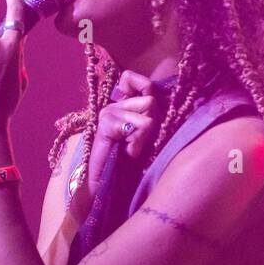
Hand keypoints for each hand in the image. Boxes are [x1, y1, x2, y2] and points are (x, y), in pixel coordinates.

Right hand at [83, 69, 162, 204]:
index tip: (146, 116)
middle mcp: (114, 105)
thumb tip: (157, 99)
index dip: (146, 88)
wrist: (107, 185)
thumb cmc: (128, 163)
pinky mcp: (106, 124)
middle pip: (150, 99)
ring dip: (146, 135)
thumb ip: (150, 115)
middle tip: (140, 141)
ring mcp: (108, 113)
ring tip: (133, 148)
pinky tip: (128, 152)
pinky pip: (138, 125)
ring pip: (147, 112)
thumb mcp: (144, 135)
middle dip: (152, 122)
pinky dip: (137, 143)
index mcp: (123, 105)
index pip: (134, 80)